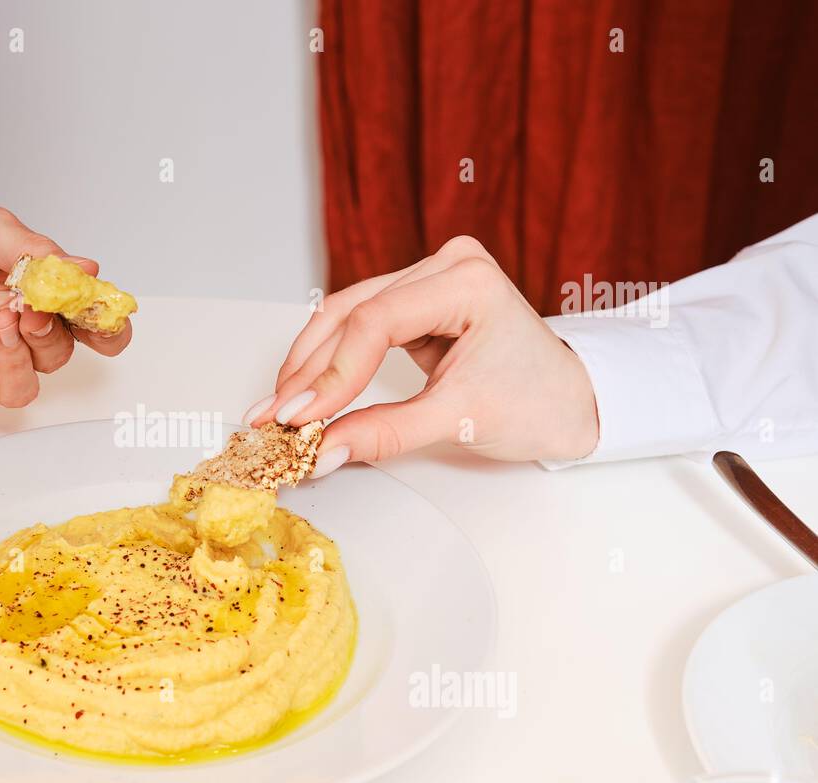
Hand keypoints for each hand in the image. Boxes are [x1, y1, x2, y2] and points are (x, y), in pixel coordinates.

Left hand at [0, 178, 132, 414]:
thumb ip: (37, 255)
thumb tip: (87, 273)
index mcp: (32, 288)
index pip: (86, 322)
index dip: (107, 327)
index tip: (108, 318)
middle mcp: (10, 325)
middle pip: (61, 355)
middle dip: (55, 334)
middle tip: (31, 306)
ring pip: (26, 387)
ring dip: (22, 359)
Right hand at [246, 236, 598, 471]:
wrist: (577, 402)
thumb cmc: (539, 402)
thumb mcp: (459, 422)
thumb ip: (384, 434)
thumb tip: (321, 451)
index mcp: (466, 281)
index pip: (376, 322)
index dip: (330, 374)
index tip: (298, 419)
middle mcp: (445, 266)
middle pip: (351, 313)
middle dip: (308, 370)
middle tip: (271, 418)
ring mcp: (429, 279)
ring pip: (345, 316)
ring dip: (309, 365)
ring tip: (277, 409)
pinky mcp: (417, 302)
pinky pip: (358, 327)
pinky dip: (330, 362)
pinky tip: (303, 390)